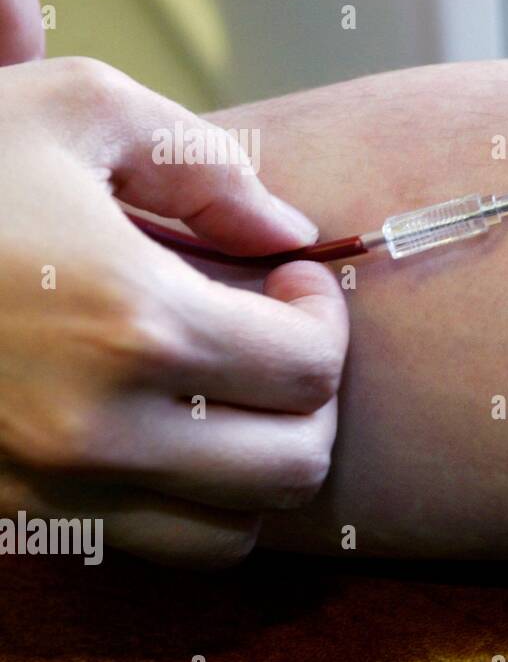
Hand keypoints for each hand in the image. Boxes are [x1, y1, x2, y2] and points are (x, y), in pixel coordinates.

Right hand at [0, 0, 347, 566]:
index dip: (324, 318)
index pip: (309, 370)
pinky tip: (174, 433)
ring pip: (233, 532)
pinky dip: (195, 505)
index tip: (292, 281)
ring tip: (231, 391)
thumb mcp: (79, 112)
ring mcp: (54, 489)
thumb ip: (210, 169)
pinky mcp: (17, 518)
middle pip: (292, 466)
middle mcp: (100, 429)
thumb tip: (291, 233)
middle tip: (278, 338)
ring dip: (259, 462)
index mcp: (131, 321)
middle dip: (311, 399)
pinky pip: (155, 549)